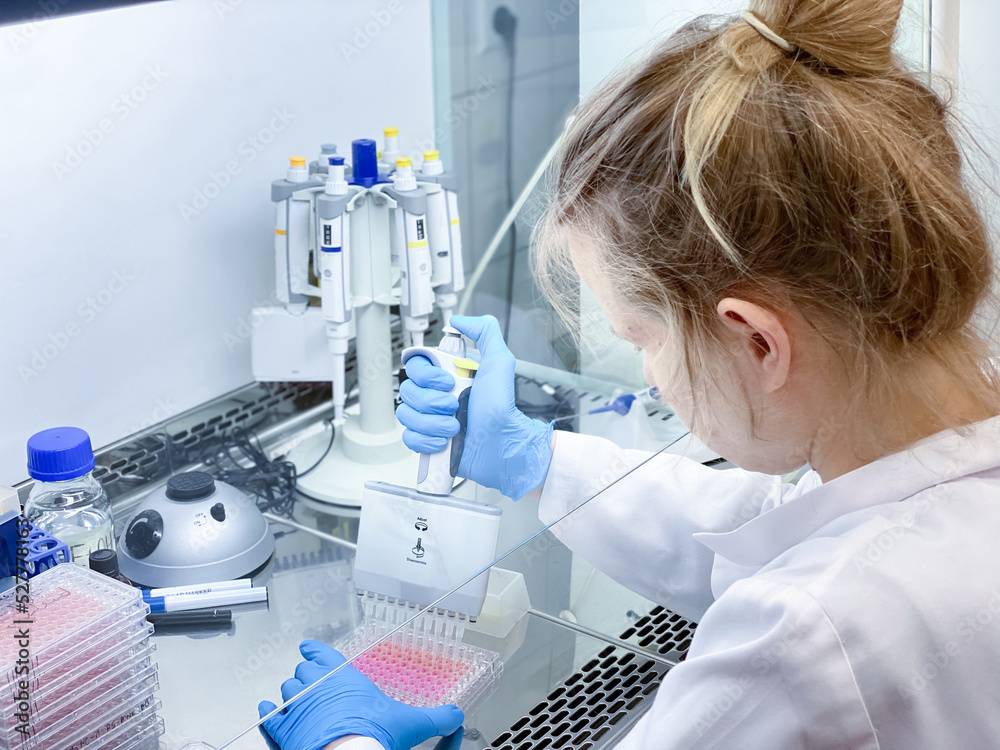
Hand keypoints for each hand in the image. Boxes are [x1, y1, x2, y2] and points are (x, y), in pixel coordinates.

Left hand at [257, 640, 463, 749]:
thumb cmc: (373, 735)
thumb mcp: (411, 723)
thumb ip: (436, 717)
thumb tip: (455, 715)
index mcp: (343, 676)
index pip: (322, 653)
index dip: (315, 650)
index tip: (309, 648)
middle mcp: (315, 686)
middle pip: (303, 671)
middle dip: (306, 675)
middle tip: (313, 682)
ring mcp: (296, 707)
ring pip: (285, 691)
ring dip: (290, 694)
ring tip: (296, 701)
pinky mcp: (282, 731)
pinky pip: (269, 717)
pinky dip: (268, 714)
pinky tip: (269, 713)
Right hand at [396, 315, 552, 499]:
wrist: (503, 445)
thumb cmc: (503, 409)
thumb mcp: (500, 362)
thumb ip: (485, 332)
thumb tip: (460, 320)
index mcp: (446, 376)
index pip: (415, 365)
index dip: (426, 375)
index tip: (447, 382)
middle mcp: (435, 396)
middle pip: (407, 390)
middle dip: (431, 401)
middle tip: (454, 406)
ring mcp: (429, 419)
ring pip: (406, 414)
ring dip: (431, 422)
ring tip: (454, 427)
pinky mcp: (427, 442)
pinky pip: (408, 437)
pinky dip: (426, 440)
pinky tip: (444, 440)